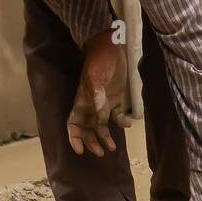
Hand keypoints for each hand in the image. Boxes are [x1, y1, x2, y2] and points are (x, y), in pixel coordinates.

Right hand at [67, 30, 129, 156]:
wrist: (110, 48)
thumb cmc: (98, 61)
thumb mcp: (94, 78)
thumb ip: (95, 98)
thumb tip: (98, 118)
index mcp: (81, 103)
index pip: (73, 124)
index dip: (74, 138)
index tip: (80, 150)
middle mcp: (90, 106)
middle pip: (87, 130)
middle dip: (92, 142)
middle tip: (101, 153)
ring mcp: (103, 103)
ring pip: (101, 126)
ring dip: (105, 138)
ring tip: (112, 148)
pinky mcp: (115, 99)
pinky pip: (117, 115)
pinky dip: (121, 122)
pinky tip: (128, 125)